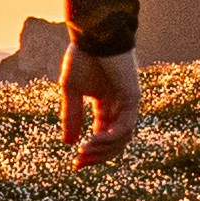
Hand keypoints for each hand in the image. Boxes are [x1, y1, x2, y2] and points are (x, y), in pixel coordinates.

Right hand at [62, 52, 142, 174]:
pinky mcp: (132, 98)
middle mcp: (119, 106)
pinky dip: (110, 137)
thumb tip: (67, 143)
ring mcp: (128, 103)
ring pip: (122, 138)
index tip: (75, 164)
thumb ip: (71, 115)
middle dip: (97, 155)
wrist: (94, 36)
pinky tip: (93, 139)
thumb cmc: (82, 57)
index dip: (91, 151)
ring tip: (84, 151)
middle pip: (114, 142)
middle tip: (80, 163)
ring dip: (103, 149)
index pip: (102, 135)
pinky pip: (125, 127)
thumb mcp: (71, 90)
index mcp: (106, 104)